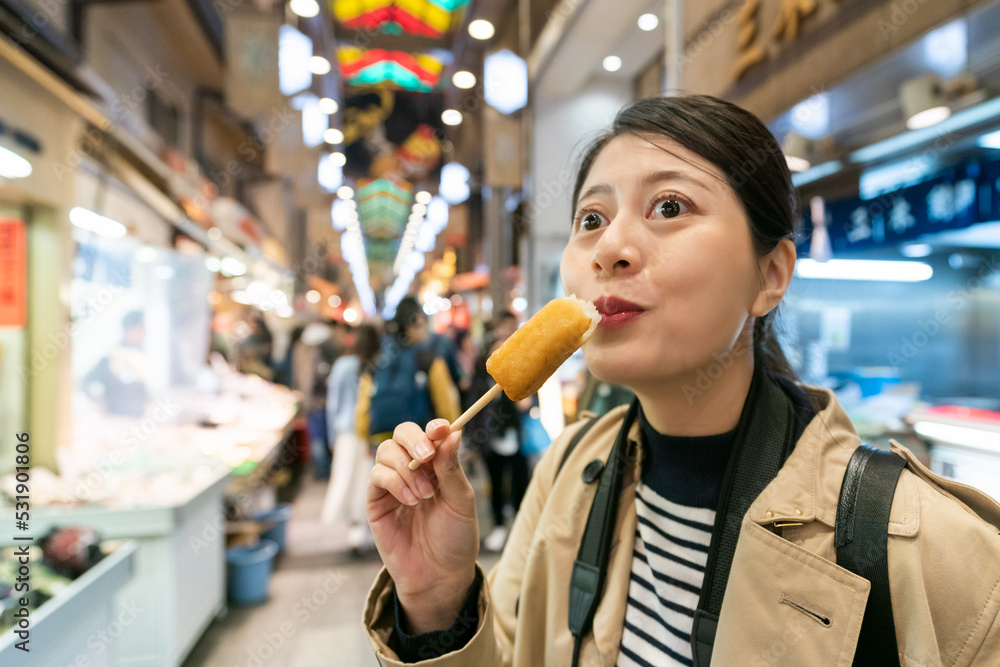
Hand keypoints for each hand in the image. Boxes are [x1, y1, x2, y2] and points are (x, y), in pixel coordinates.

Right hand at [366, 419, 478, 632]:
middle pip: (402, 434)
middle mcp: (412, 469)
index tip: (441, 429)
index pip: (429, 434)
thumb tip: (452, 432)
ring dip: (406, 469)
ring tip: (425, 495)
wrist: (440, 576)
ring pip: (386, 452)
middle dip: (414, 441)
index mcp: (436, 465)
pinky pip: (376, 477)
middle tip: (426, 458)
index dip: (433, 427)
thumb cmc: (455, 538)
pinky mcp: (376, 502)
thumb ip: (452, 467)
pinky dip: (394, 482)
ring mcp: (392, 484)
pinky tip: (411, 502)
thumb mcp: (461, 501)